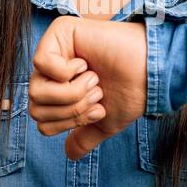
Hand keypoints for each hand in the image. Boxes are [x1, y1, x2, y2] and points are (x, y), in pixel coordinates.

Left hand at [29, 15, 146, 160]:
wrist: (150, 74)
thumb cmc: (131, 93)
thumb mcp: (104, 121)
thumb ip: (84, 136)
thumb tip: (69, 154)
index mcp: (59, 90)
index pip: (41, 122)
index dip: (69, 123)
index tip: (98, 109)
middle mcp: (52, 70)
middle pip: (36, 108)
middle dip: (72, 109)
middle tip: (98, 93)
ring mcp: (54, 50)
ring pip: (36, 90)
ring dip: (72, 92)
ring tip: (94, 80)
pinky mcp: (59, 32)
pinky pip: (41, 63)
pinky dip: (66, 72)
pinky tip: (85, 64)